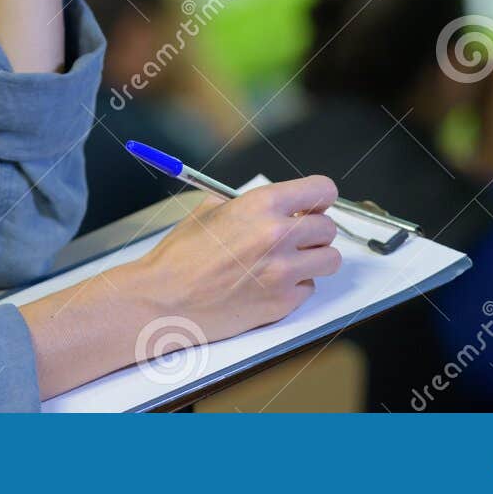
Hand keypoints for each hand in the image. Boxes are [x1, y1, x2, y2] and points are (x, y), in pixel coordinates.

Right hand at [119, 175, 342, 344]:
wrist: (163, 300)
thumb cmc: (180, 257)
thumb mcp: (209, 212)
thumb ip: (249, 206)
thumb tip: (277, 206)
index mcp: (261, 206)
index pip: (322, 190)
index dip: (320, 198)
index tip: (315, 204)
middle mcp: (277, 236)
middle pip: (329, 228)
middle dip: (314, 231)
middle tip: (296, 236)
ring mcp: (283, 273)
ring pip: (329, 260)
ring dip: (314, 259)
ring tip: (289, 261)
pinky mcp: (282, 303)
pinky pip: (308, 289)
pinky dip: (295, 286)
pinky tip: (270, 283)